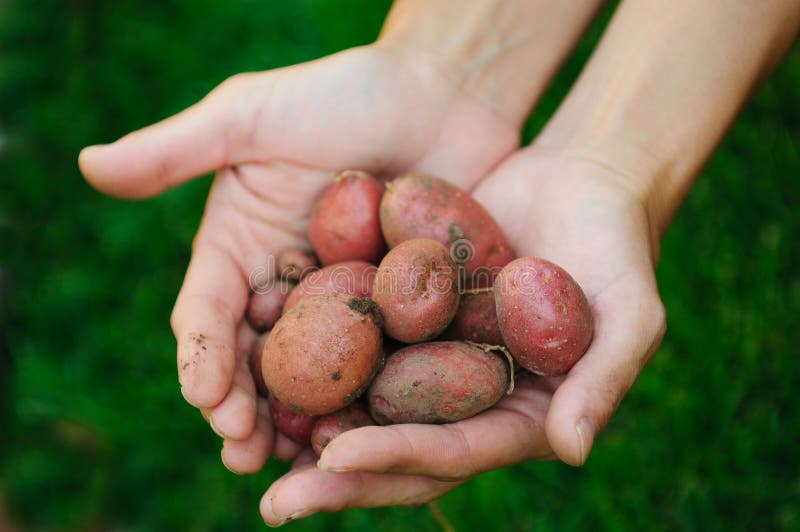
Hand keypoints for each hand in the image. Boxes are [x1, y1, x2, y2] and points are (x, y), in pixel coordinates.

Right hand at [78, 45, 520, 472]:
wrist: (441, 92)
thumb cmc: (342, 93)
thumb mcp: (252, 114)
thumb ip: (178, 149)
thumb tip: (88, 165)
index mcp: (239, 246)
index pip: (209, 311)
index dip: (203, 354)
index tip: (205, 394)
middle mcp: (284, 284)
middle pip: (256, 358)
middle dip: (245, 407)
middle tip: (243, 451)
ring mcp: (343, 303)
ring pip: (314, 375)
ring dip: (300, 421)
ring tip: (297, 464)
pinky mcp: (400, 310)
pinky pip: (380, 362)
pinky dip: (368, 400)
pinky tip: (368, 434)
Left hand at [260, 148, 666, 524]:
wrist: (583, 180)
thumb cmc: (618, 247)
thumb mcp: (628, 312)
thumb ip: (602, 380)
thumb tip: (571, 450)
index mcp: (515, 415)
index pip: (453, 452)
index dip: (397, 459)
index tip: (338, 458)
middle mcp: (465, 396)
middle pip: (396, 447)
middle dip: (338, 477)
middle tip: (276, 497)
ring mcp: (432, 353)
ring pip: (362, 399)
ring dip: (308, 423)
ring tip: (247, 438)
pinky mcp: (406, 308)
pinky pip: (356, 333)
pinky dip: (315, 348)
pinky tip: (262, 346)